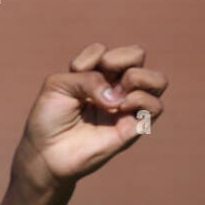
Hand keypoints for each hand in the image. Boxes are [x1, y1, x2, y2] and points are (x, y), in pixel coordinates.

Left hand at [12, 42, 167, 192]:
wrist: (46, 152)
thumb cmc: (49, 118)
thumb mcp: (59, 86)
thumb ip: (88, 78)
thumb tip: (117, 97)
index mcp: (95, 76)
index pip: (108, 51)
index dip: (96, 56)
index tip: (76, 70)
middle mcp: (114, 89)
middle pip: (138, 55)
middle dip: (124, 58)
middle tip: (106, 73)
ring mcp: (126, 107)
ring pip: (157, 80)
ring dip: (139, 77)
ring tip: (119, 92)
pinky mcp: (133, 128)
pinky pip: (156, 107)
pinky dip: (142, 99)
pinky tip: (120, 107)